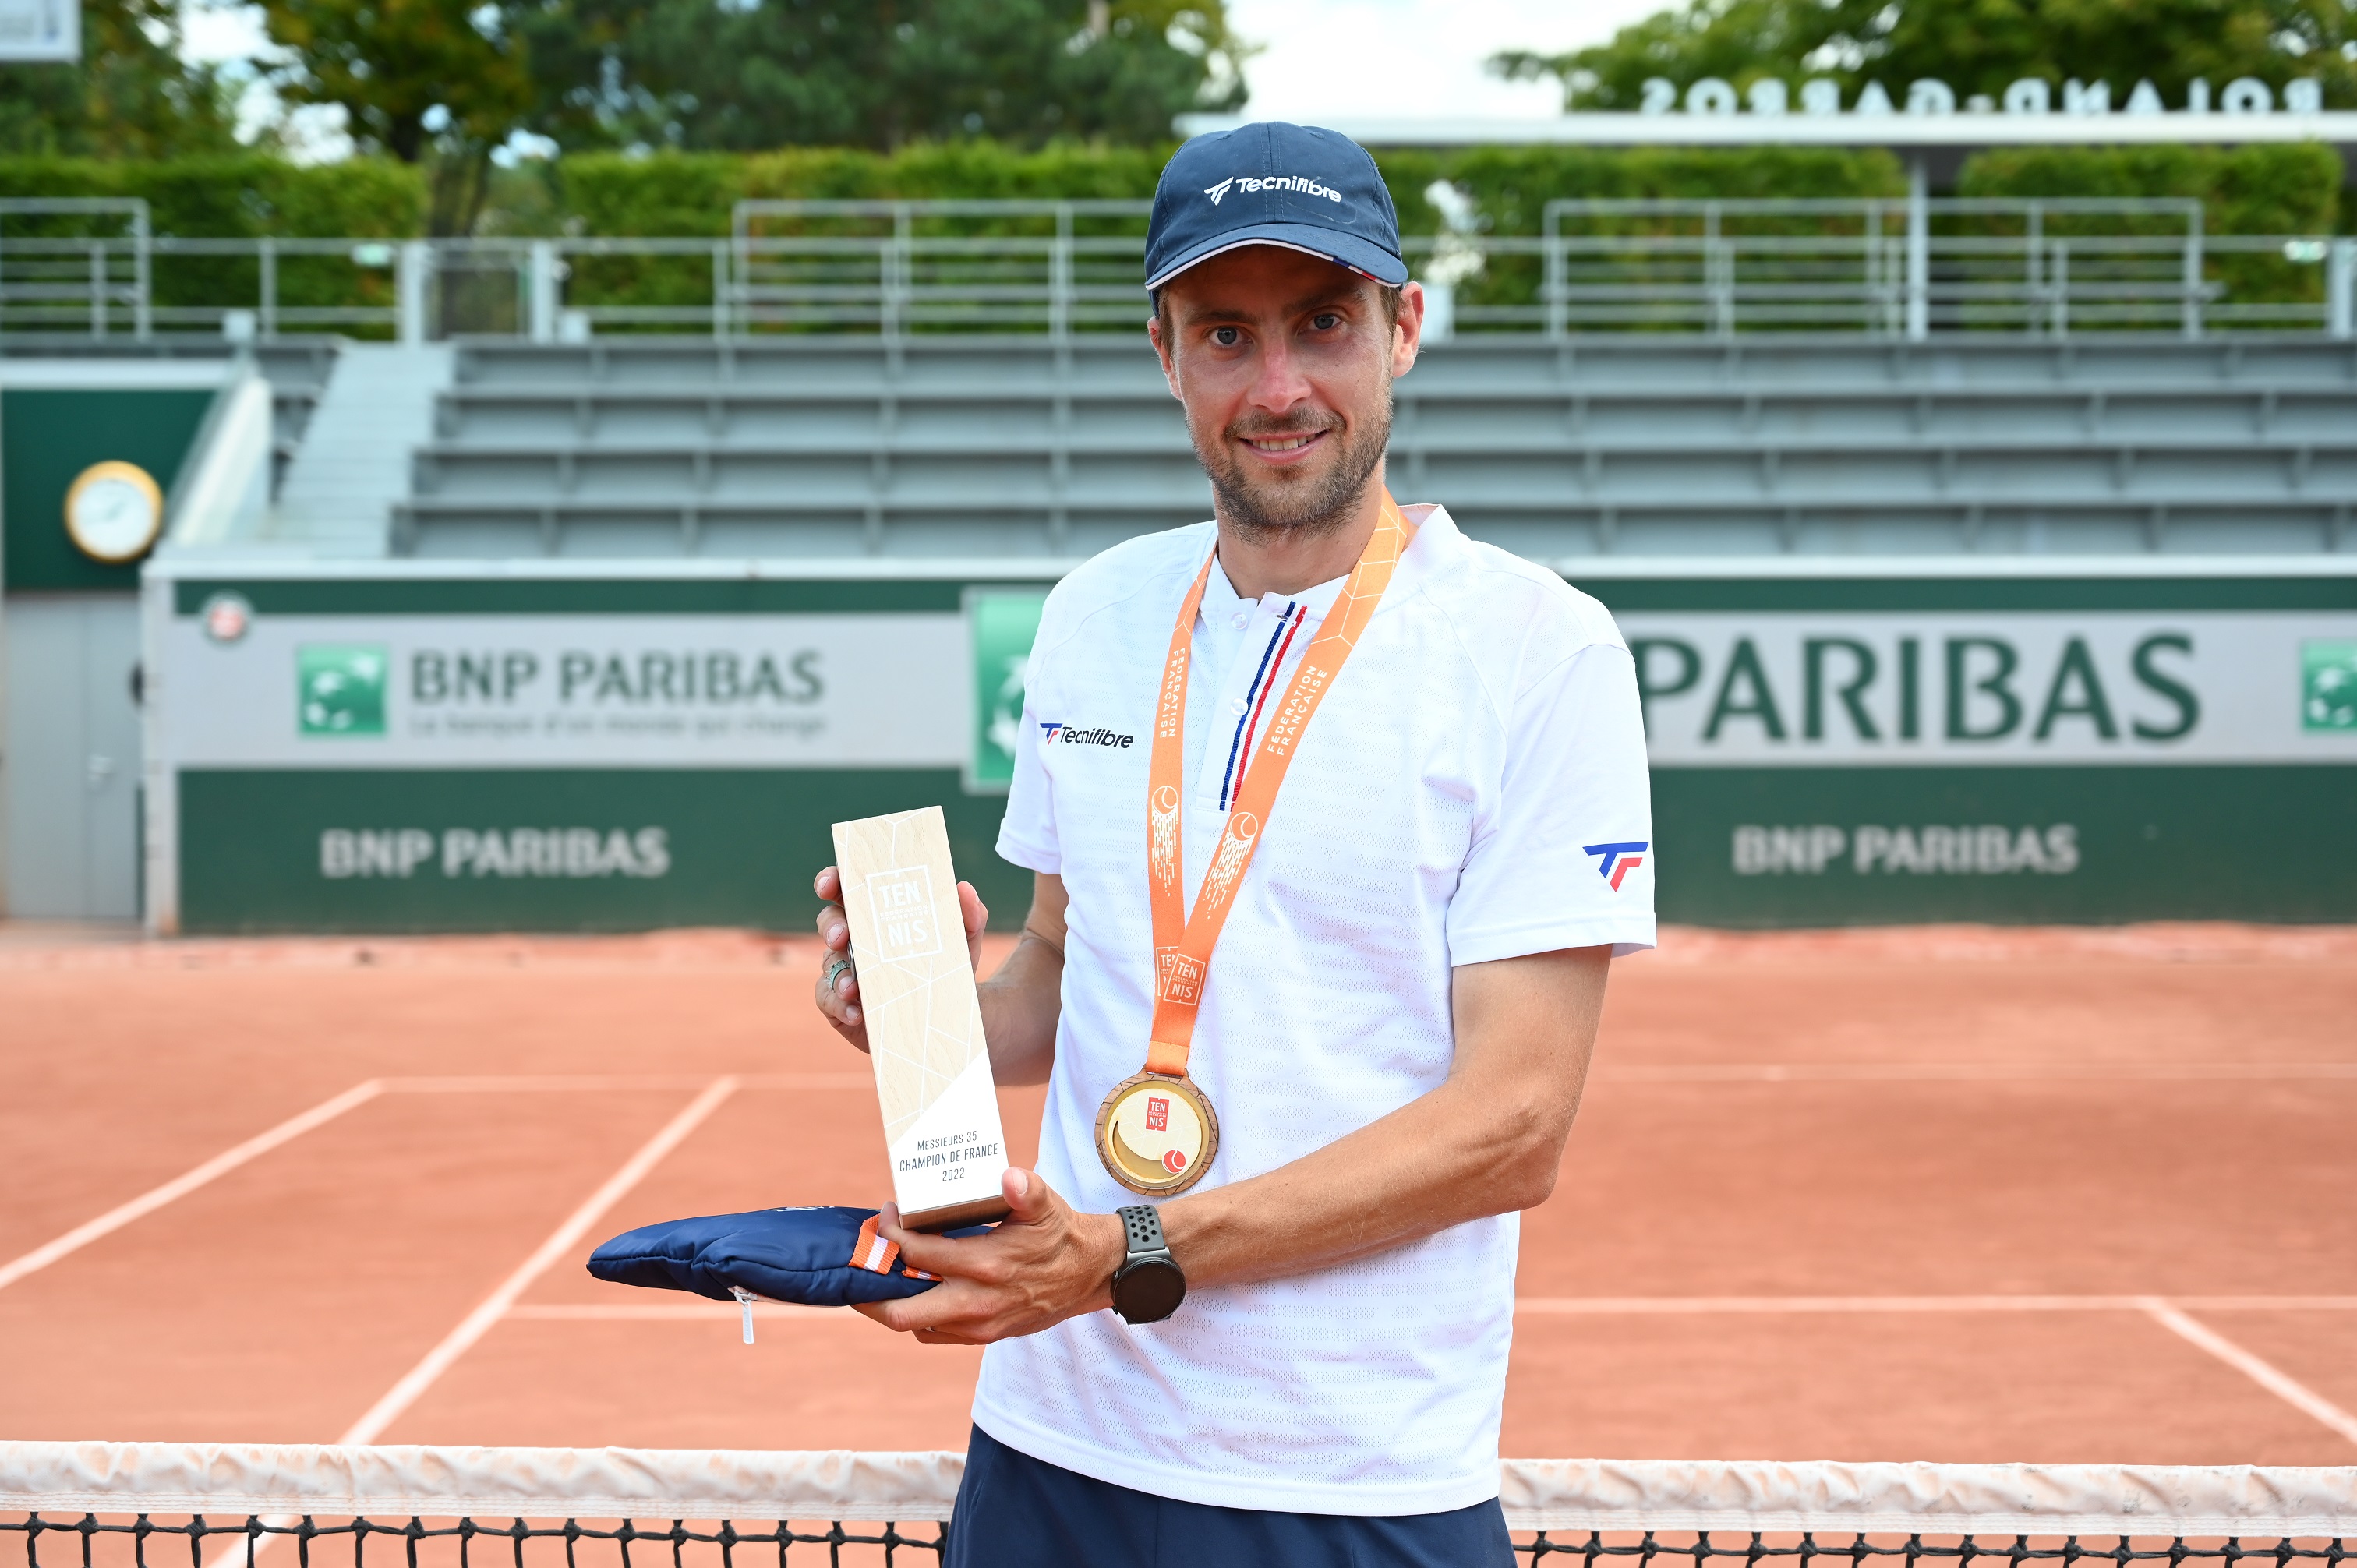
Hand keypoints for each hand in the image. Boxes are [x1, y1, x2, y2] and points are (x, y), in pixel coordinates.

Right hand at [812, 865, 987, 1052]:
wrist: (948, 1016)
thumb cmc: (947, 969)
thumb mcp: (963, 943)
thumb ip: (969, 916)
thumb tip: (965, 889)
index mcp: (877, 914)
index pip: (847, 889)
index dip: (832, 881)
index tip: (829, 885)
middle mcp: (855, 939)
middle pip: (830, 921)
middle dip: (832, 926)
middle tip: (841, 936)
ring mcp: (845, 970)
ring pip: (830, 963)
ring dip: (839, 973)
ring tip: (853, 987)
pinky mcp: (840, 1003)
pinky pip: (829, 999)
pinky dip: (840, 1005)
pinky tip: (857, 1012)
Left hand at [853, 1168, 1122, 1344]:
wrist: (1090, 1274)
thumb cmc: (1060, 1234)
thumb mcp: (1045, 1205)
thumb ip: (1025, 1189)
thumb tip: (1009, 1177)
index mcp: (986, 1264)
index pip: (918, 1252)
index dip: (891, 1234)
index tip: (886, 1216)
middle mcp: (978, 1301)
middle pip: (902, 1312)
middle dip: (870, 1293)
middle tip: (861, 1267)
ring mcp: (980, 1325)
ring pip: (915, 1326)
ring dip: (893, 1304)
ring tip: (881, 1278)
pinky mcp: (985, 1336)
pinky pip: (936, 1334)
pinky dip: (918, 1316)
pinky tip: (914, 1293)